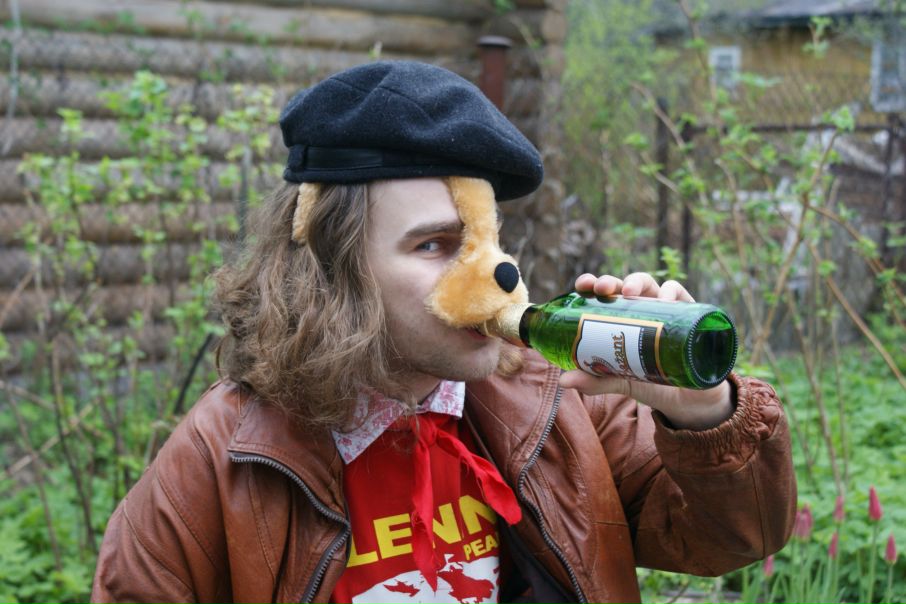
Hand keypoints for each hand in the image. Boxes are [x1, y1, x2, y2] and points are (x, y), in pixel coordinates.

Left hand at [558, 272, 733, 429]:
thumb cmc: (651, 380)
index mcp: (622, 318)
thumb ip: (595, 379)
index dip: (592, 284)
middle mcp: (642, 309)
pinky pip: (681, 295)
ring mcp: (665, 310)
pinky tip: (665, 300)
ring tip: (628, 292)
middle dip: (611, 281)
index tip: (582, 285)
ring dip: (637, 282)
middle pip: (624, 286)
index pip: (605, 294)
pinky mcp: (689, 316)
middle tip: (602, 288)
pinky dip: (672, 292)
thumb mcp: (621, 380)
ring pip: (650, 285)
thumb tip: (565, 380)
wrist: (688, 399)